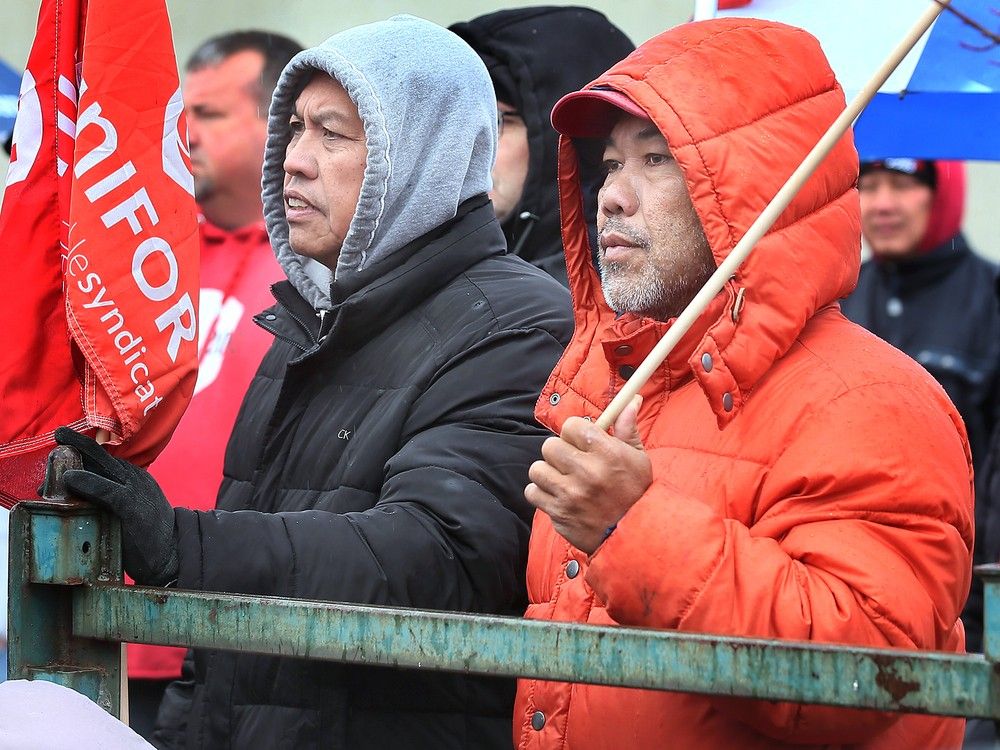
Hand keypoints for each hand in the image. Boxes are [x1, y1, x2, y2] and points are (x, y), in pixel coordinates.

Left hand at [52, 427, 178, 585]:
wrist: (174, 553)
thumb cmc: (149, 537)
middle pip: (105, 456)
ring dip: (79, 454)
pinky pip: (106, 489)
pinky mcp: (131, 505)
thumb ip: (112, 502)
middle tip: (60, 433)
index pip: (108, 461)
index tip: (65, 446)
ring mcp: (134, 490)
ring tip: (58, 447)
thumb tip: (82, 499)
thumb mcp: (132, 512)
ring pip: (104, 466)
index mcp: (136, 480)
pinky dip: (87, 481)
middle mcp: (136, 479)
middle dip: (80, 443)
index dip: (85, 453)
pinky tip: (70, 477)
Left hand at [525, 396, 651, 553]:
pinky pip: (533, 492)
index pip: (571, 426)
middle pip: (550, 446)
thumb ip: (628, 429)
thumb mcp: (638, 459)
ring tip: (562, 479)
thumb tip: (630, 399)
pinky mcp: (558, 513)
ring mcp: (570, 494)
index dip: (574, 433)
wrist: (634, 536)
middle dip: (558, 453)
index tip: (581, 441)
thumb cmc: (636, 493)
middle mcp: (586, 472)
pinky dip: (540, 493)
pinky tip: (556, 495)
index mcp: (607, 453)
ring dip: (547, 473)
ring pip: (537, 469)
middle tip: (570, 462)